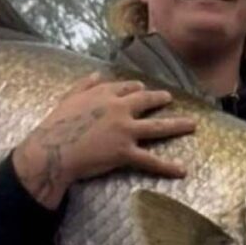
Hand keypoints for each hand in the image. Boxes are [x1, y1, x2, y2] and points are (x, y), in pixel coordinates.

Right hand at [13, 72, 196, 208]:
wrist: (54, 149)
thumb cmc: (57, 124)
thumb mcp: (68, 98)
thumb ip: (84, 85)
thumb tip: (96, 74)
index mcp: (104, 94)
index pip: (126, 88)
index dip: (136, 88)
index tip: (142, 88)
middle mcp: (119, 109)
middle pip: (145, 101)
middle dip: (159, 99)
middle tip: (169, 98)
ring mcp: (125, 130)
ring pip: (157, 127)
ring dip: (177, 125)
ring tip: (192, 124)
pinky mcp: (125, 152)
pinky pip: (150, 160)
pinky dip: (167, 167)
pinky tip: (182, 170)